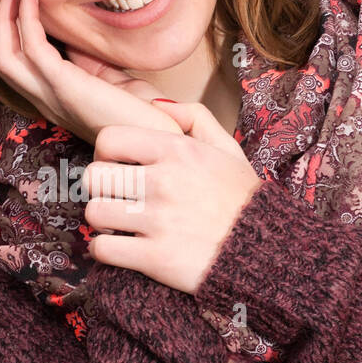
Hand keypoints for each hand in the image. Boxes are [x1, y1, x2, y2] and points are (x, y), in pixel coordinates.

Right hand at [0, 0, 183, 145]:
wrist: (160, 135)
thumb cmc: (141, 110)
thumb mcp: (105, 77)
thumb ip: (82, 59)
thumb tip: (69, 34)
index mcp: (52, 99)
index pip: (13, 67)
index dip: (7, 32)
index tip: (18, 0)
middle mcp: (45, 101)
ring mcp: (52, 97)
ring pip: (4, 57)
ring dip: (4, 17)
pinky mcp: (66, 87)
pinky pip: (33, 48)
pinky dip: (27, 19)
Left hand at [84, 101, 262, 292]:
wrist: (267, 251)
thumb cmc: (243, 199)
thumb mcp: (227, 149)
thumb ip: (194, 117)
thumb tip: (157, 104)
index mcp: (177, 150)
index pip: (108, 139)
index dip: (105, 154)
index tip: (117, 166)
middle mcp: (163, 181)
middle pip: (93, 177)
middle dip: (99, 188)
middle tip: (115, 197)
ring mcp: (157, 220)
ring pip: (93, 213)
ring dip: (101, 221)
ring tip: (118, 224)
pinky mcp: (154, 257)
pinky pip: (101, 248)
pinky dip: (104, 250)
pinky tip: (119, 248)